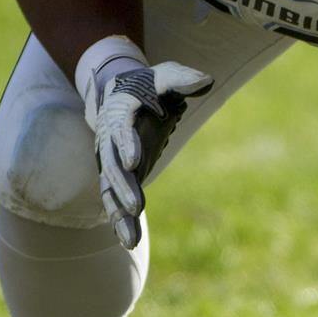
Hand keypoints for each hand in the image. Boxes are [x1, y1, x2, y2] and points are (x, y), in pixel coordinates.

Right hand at [78, 41, 212, 249]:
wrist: (117, 94)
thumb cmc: (146, 84)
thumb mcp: (164, 75)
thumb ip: (183, 78)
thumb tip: (207, 81)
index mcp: (120, 113)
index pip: (121, 129)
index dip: (126, 144)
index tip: (134, 160)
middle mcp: (110, 141)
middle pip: (113, 166)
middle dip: (123, 187)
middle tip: (136, 207)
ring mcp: (112, 161)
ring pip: (111, 190)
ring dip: (119, 214)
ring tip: (129, 238)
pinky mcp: (118, 176)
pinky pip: (115, 200)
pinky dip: (120, 220)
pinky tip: (128, 241)